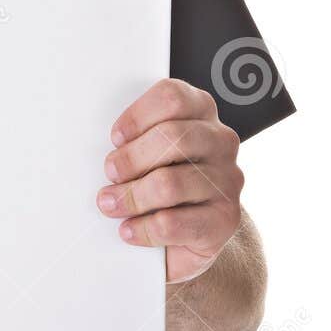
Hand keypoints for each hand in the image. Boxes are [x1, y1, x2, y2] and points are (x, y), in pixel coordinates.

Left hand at [96, 78, 243, 283]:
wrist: (187, 233)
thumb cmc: (162, 182)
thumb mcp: (149, 151)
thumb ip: (135, 138)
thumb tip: (102, 150)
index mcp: (201, 113)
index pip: (173, 98)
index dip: (138, 116)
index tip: (116, 138)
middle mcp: (221, 142)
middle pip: (172, 137)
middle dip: (131, 158)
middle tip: (110, 173)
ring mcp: (228, 181)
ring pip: (170, 183)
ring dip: (131, 196)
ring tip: (111, 204)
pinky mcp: (226, 220)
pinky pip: (174, 223)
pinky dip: (143, 228)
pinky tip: (129, 229)